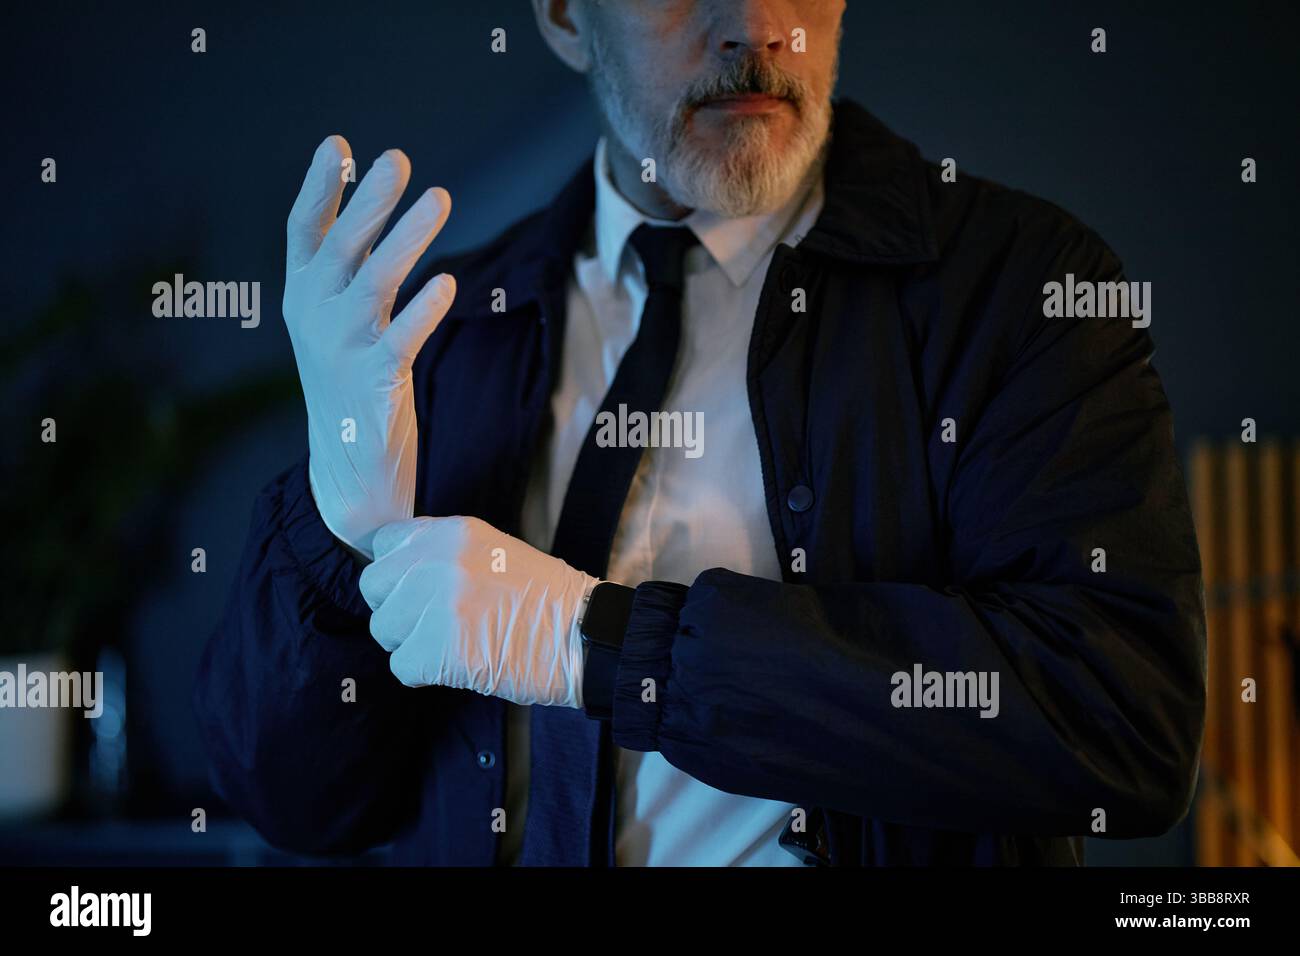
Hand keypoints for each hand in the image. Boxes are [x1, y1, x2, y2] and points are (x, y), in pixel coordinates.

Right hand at [283, 135, 455, 559]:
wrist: (349, 471)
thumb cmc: (351, 384)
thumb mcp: (339, 320)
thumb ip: (351, 268)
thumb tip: (369, 203)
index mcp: (303, 297)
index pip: (303, 232)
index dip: (318, 188)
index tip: (336, 143)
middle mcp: (314, 318)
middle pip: (340, 249)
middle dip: (368, 201)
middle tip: (396, 158)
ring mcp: (340, 351)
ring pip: (375, 285)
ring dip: (407, 240)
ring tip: (440, 199)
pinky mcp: (374, 383)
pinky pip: (401, 339)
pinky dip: (422, 311)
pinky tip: (447, 284)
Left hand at [358, 516, 599, 707]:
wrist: (583, 636)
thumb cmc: (547, 600)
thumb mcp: (494, 551)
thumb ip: (445, 555)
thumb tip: (403, 574)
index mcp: (453, 533)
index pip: (386, 543)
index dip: (396, 572)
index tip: (413, 589)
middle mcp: (438, 562)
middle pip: (374, 587)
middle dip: (397, 609)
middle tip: (431, 624)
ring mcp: (436, 606)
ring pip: (384, 629)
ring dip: (410, 643)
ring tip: (451, 645)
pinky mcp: (438, 650)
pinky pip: (402, 666)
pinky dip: (423, 674)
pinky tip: (457, 666)